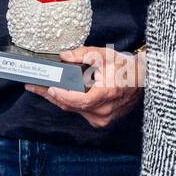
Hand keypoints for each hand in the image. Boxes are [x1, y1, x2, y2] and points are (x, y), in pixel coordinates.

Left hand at [25, 46, 143, 127]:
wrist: (142, 81)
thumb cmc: (125, 68)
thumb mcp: (105, 55)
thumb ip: (84, 54)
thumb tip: (65, 56)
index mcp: (106, 94)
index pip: (79, 100)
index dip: (62, 95)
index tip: (49, 87)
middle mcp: (104, 110)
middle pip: (71, 106)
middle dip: (50, 95)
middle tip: (33, 86)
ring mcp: (103, 118)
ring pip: (73, 110)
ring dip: (57, 99)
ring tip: (40, 88)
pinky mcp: (101, 120)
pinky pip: (80, 112)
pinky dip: (69, 103)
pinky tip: (58, 94)